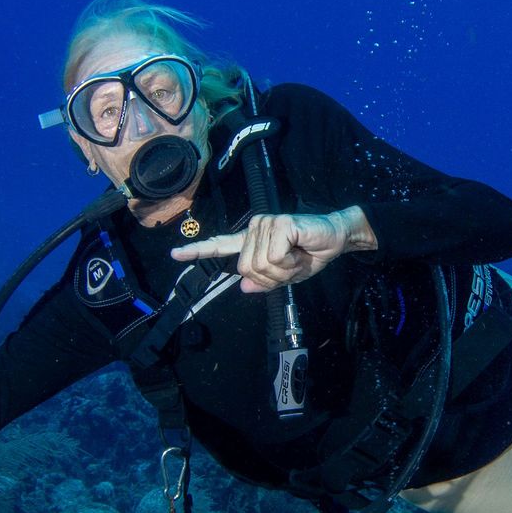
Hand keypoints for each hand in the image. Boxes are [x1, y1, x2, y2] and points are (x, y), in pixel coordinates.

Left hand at [172, 210, 359, 291]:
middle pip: (246, 269)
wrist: (336, 238)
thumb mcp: (286, 276)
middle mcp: (253, 229)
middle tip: (291, 264)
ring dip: (283, 269)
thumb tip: (243, 288)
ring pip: (260, 265)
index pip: (220, 245)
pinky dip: (289, 262)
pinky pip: (274, 257)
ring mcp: (264, 224)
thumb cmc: (311, 254)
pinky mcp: (277, 224)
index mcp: (251, 241)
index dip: (197, 251)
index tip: (175, 255)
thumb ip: (263, 282)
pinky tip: (299, 250)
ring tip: (296, 255)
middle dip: (271, 277)